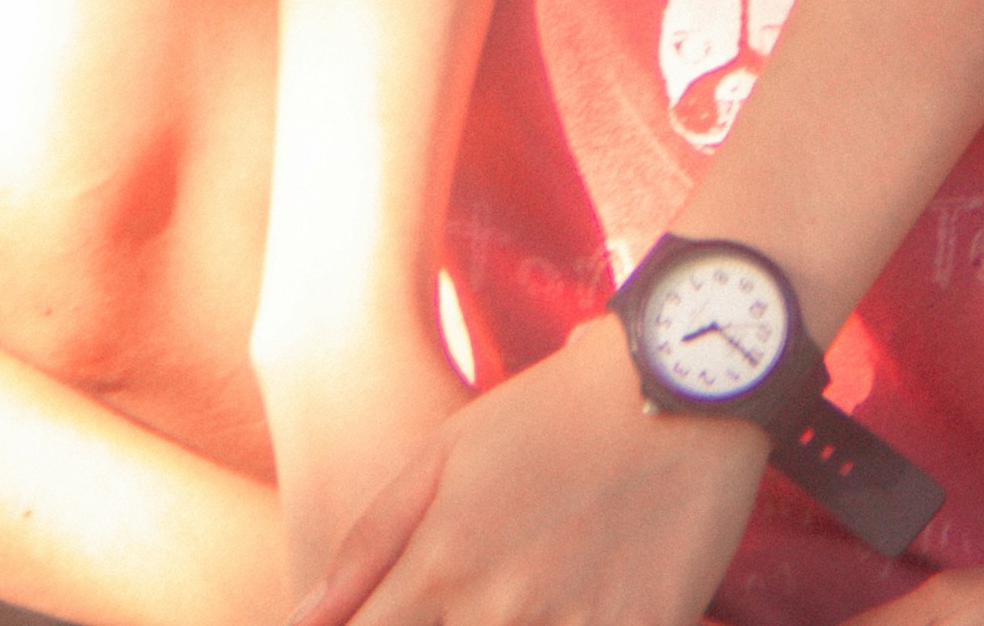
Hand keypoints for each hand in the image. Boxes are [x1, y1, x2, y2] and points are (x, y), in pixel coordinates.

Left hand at [290, 317, 767, 625]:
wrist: (681, 382)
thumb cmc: (551, 411)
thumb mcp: (445, 454)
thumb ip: (369, 545)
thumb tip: (302, 619)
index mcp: (441, 566)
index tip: (391, 623)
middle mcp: (499, 607)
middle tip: (488, 588)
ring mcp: (575, 625)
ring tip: (536, 583)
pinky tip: (583, 598)